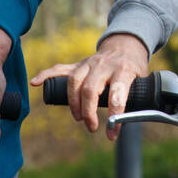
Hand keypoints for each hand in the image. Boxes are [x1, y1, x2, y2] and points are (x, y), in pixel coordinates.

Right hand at [29, 33, 149, 140]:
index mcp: (123, 69)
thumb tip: (129, 124)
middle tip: (92, 127)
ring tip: (78, 118)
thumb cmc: (133, 68)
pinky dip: (46, 75)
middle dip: (89, 112)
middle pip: (91, 88)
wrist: (124, 46)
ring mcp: (89, 63)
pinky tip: (36, 82)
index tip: (112, 132)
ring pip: (74, 81)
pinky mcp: (78, 64)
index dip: (115, 114)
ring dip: (74, 102)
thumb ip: (137, 101)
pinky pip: (59, 69)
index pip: (118, 93)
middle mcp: (104, 65)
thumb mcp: (142, 82)